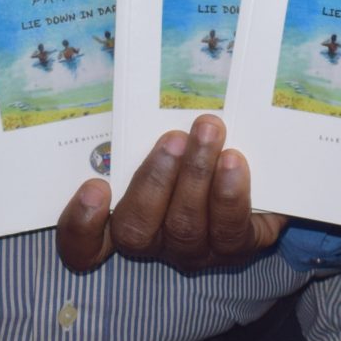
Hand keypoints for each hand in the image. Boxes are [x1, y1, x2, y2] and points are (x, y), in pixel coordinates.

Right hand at [57, 114, 286, 272]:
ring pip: (184, 226)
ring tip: (209, 132)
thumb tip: (138, 88)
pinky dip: (230, 194)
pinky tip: (234, 161)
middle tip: (173, 138)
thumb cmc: (196, 151)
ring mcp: (192, 251)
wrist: (259, 181)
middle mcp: (152, 243)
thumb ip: (144, 128)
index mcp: (123, 219)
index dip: (80, 226)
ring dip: (196, 175)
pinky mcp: (235, 248)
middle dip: (154, 181)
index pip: (83, 246)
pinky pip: (229, 229)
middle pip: (135, 230)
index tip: (94, 188)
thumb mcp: (167, 141)